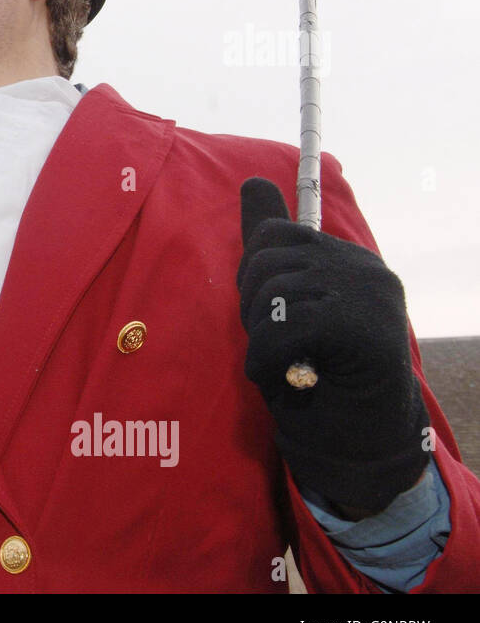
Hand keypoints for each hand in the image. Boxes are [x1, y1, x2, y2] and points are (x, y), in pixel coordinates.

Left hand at [236, 177, 429, 513]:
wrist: (359, 443)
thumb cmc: (315, 375)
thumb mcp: (283, 306)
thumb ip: (268, 247)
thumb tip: (252, 179)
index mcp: (345, 259)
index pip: (275, 234)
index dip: (253, 275)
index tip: (268, 315)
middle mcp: (364, 268)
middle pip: (267, 258)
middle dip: (253, 306)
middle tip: (274, 346)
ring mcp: (370, 295)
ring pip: (274, 292)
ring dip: (261, 340)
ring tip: (283, 364)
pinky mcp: (365, 326)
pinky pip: (286, 326)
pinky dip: (269, 358)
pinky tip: (284, 376)